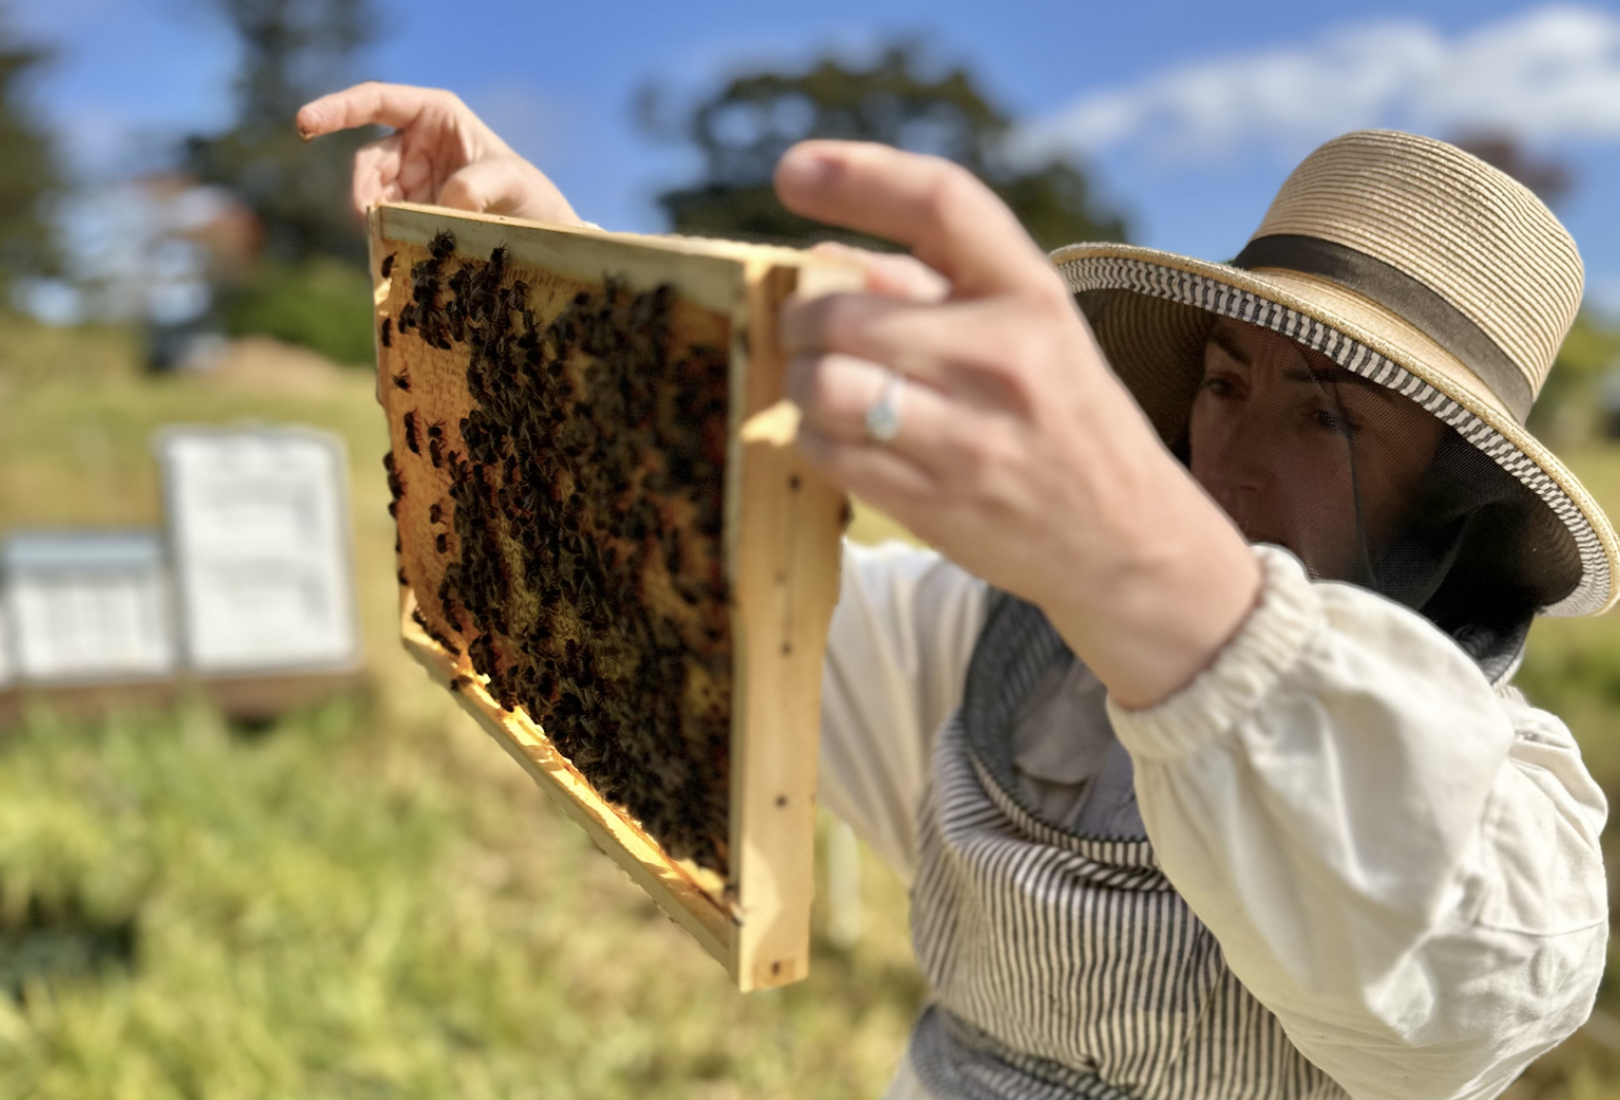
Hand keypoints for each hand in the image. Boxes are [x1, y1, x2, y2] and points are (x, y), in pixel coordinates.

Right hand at [296, 82, 583, 224]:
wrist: (541, 237)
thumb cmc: (531, 196)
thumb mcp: (514, 182)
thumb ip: (478, 185)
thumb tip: (440, 203)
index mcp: (435, 115)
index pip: (376, 102)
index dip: (337, 110)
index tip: (305, 124)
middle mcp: (415, 143)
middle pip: (367, 159)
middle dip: (363, 189)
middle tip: (366, 217)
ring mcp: (410, 179)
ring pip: (371, 194)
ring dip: (375, 218)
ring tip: (393, 238)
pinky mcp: (410, 213)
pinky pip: (384, 220)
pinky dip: (384, 235)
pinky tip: (397, 248)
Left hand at [776, 142, 1261, 707]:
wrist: (1127, 540)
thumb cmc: (1063, 417)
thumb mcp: (1030, 331)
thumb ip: (936, 283)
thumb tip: (827, 257)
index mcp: (1033, 295)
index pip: (941, 203)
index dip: (857, 176)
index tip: (791, 171)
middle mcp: (1004, 358)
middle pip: (844, 314)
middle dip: (801, 321)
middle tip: (806, 331)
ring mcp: (969, 438)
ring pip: (822, 387)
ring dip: (800, 382)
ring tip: (820, 385)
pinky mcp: (935, 503)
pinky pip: (827, 452)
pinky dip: (813, 437)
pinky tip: (839, 434)